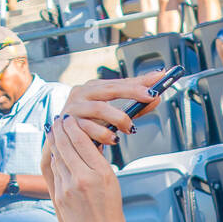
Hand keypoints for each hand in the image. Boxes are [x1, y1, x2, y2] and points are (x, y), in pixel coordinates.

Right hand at [42, 69, 168, 175]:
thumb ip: (135, 107)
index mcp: (94, 88)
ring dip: (118, 117)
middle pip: (110, 89)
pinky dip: (102, 134)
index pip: (121, 81)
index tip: (159, 79)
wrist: (63, 142)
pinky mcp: (68, 125)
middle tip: (150, 96)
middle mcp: (83, 93)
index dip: (140, 81)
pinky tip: (113, 139)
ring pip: (99, 108)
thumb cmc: (90, 126)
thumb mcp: (114, 115)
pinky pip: (88, 128)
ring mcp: (74, 108)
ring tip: (130, 127)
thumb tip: (157, 97)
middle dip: (132, 92)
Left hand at [46, 114, 129, 221]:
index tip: (69, 118)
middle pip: (65, 144)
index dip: (72, 126)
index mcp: (101, 172)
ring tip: (54, 132)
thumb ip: (98, 162)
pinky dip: (55, 160)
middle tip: (57, 119)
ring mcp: (68, 188)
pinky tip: (56, 154)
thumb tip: (87, 143)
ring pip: (57, 157)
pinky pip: (55, 173)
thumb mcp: (112, 183)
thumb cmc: (111, 214)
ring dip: (55, 142)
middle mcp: (83, 178)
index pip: (81, 139)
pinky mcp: (59, 197)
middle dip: (59, 129)